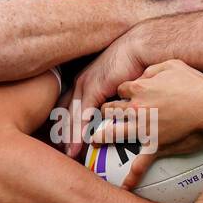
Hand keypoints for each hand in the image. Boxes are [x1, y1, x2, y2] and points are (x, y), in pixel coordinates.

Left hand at [60, 28, 150, 157]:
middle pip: (67, 114)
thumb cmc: (131, 66)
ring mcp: (85, 85)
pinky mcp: (94, 86)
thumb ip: (111, 100)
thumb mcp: (117, 86)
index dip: (66, 126)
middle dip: (64, 135)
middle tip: (65, 153)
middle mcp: (80, 85)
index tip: (65, 144)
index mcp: (83, 84)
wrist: (138, 48)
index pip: (68, 109)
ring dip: (72, 136)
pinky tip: (81, 140)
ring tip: (71, 154)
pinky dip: (82, 127)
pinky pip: (85, 111)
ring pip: (74, 115)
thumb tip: (114, 116)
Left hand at [91, 61, 202, 188]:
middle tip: (104, 116)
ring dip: (102, 136)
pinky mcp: (155, 146)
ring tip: (95, 141)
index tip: (125, 96)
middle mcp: (136, 109)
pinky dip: (132, 177)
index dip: (123, 92)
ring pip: (114, 133)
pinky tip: (126, 186)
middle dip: (105, 112)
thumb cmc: (195, 85)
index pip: (121, 89)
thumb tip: (143, 75)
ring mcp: (144, 130)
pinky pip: (141, 164)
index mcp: (139, 89)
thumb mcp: (173, 65)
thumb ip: (153, 69)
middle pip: (110, 110)